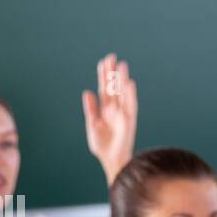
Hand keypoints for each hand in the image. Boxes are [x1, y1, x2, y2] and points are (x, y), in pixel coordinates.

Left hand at [82, 53, 137, 183]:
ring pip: (122, 93)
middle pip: (113, 87)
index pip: (104, 88)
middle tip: (111, 56)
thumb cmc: (102, 146)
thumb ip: (90, 109)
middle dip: (112, 73)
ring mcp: (122, 114)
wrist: (110, 160)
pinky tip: (129, 83)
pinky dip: (130, 94)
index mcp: (105, 110)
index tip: (103, 62)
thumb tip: (87, 92)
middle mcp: (115, 109)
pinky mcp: (128, 121)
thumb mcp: (92, 125)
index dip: (103, 75)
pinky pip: (130, 105)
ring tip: (121, 65)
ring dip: (122, 79)